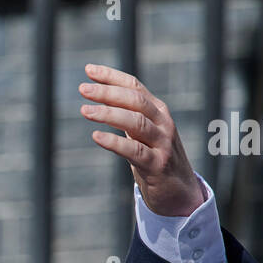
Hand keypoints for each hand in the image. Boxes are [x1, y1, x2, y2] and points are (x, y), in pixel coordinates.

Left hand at [78, 63, 203, 217]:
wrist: (180, 193)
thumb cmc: (156, 158)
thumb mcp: (143, 133)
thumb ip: (128, 114)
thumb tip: (100, 95)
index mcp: (158, 111)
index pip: (134, 86)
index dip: (112, 77)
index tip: (88, 70)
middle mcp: (163, 123)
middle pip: (135, 100)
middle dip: (108, 92)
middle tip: (82, 89)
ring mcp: (162, 144)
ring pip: (136, 122)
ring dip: (108, 114)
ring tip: (84, 111)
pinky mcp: (157, 165)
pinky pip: (134, 151)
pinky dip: (115, 142)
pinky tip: (96, 137)